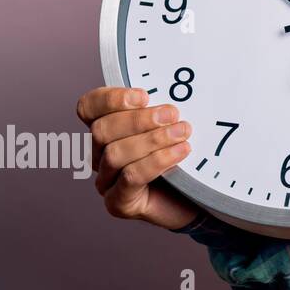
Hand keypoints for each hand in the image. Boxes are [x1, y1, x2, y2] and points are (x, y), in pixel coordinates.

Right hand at [76, 86, 198, 230]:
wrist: (200, 198)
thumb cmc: (186, 158)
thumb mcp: (175, 126)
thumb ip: (166, 110)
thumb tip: (180, 87)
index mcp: (108, 130)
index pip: (89, 108)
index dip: (110, 99)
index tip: (144, 96)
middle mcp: (100, 155)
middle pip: (101, 130)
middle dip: (139, 119)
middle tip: (173, 114)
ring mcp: (107, 181)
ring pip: (114, 154)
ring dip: (152, 140)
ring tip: (183, 132)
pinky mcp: (119, 203)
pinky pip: (130, 178)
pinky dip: (157, 161)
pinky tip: (181, 152)